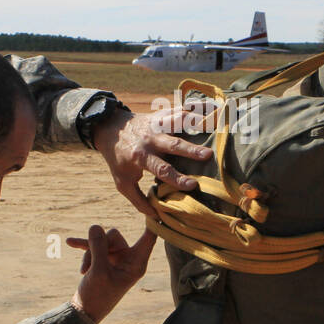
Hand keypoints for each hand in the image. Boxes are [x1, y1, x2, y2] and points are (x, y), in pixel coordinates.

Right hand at [67, 225, 157, 323]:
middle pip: (114, 235)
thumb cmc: (96, 296)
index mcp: (136, 263)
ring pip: (101, 240)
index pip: (149, 237)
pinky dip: (84, 248)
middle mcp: (128, 259)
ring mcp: (116, 258)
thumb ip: (98, 247)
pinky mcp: (104, 259)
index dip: (151, 221)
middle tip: (90, 264)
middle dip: (98, 245)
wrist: (84, 311)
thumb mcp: (98, 271)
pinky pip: (94, 246)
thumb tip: (96, 226)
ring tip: (84, 270)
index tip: (154, 204)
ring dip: (89, 252)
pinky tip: (70, 243)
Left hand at [91, 107, 212, 217]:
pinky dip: (195, 108)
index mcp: (140, 157)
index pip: (161, 169)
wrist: (109, 128)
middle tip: (208, 156)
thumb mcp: (122, 182)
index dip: (177, 178)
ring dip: (195, 123)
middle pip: (173, 144)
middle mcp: (150, 139)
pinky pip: (179, 109)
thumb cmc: (118, 158)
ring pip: (177, 121)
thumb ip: (138, 200)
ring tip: (214, 125)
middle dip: (190, 150)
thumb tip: (157, 216)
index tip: (193, 185)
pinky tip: (211, 107)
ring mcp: (156, 124)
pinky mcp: (161, 115)